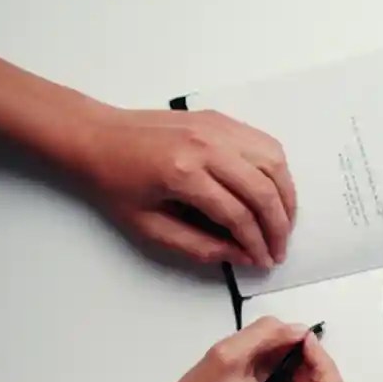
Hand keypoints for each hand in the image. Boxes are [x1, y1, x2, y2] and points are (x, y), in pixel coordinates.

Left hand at [75, 108, 296, 267]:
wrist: (96, 137)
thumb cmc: (114, 181)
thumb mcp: (149, 227)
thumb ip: (198, 246)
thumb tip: (240, 255)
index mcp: (182, 173)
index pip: (237, 215)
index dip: (255, 244)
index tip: (262, 261)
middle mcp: (206, 145)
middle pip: (262, 190)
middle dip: (278, 226)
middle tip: (279, 248)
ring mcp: (217, 128)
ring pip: (273, 164)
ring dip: (286, 197)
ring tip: (284, 223)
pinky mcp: (221, 120)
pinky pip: (265, 144)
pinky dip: (277, 171)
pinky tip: (275, 191)